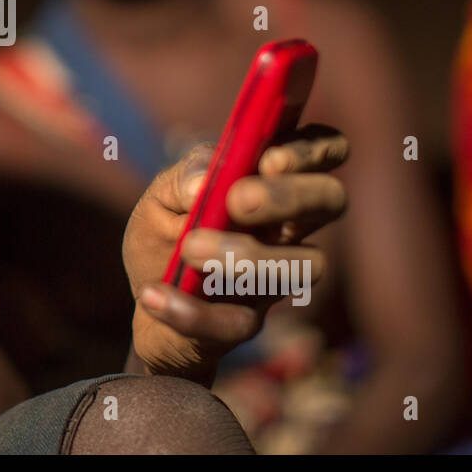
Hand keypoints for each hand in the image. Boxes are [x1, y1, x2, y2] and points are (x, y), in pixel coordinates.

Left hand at [123, 125, 347, 385]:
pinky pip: (238, 323)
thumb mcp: (160, 196)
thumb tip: (203, 183)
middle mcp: (289, 226)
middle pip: (332, 200)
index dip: (315, 148)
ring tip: (188, 249)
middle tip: (237, 199)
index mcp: (271, 182)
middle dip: (289, 196)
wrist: (140, 295)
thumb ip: (182, 178)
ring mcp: (276, 276)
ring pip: (305, 265)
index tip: (272, 157)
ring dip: (246, 255)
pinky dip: (191, 310)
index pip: (325, 150)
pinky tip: (153, 295)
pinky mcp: (247, 322)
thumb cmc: (163, 232)